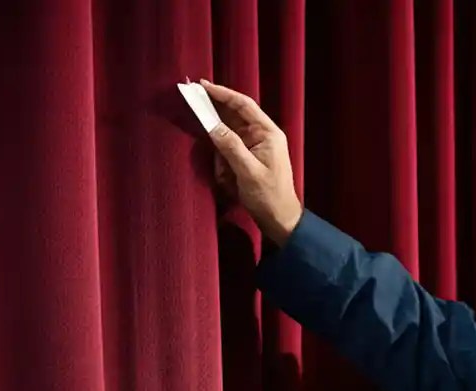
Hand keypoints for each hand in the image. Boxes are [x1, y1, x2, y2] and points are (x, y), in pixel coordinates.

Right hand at [199, 79, 302, 243]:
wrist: (280, 219)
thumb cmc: (269, 196)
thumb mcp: (248, 171)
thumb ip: (230, 146)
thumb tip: (212, 126)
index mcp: (268, 133)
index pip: (243, 105)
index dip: (223, 94)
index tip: (203, 86)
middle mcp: (262, 135)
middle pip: (234, 116)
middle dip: (215, 118)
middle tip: (195, 110)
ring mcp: (255, 146)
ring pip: (228, 137)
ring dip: (220, 153)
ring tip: (227, 176)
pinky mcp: (248, 158)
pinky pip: (229, 152)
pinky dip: (223, 163)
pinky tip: (228, 180)